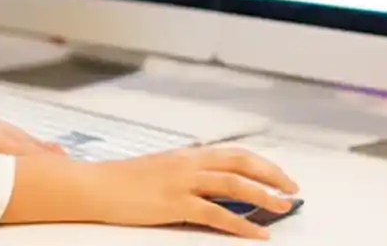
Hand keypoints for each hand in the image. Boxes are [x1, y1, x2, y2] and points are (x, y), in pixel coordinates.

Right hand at [1, 146, 298, 239]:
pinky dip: (242, 223)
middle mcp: (188, 164)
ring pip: (234, 184)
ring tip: (284, 207)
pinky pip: (216, 214)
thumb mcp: (159, 171)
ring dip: (264, 195)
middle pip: (241, 163)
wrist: (93, 187)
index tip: (279, 173)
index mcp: (187, 155)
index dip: (260, 162)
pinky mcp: (174, 204)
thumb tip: (209, 185)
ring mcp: (182, 183)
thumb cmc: (122, 183)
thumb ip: (185, 175)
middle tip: (292, 188)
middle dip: (271, 174)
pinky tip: (257, 232)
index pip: (233, 153)